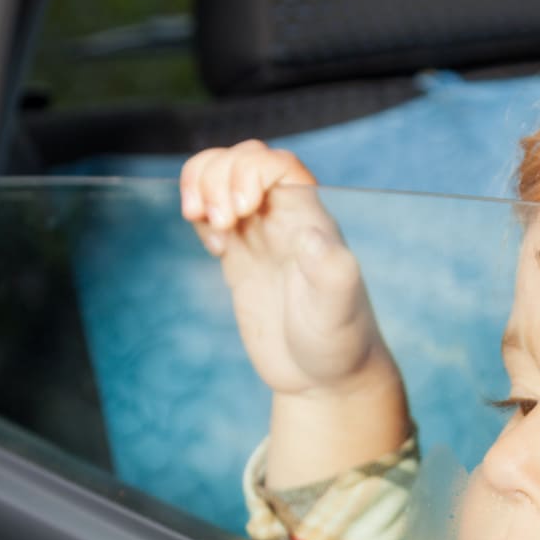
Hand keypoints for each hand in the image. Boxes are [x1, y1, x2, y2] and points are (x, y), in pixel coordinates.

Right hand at [180, 140, 394, 399]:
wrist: (325, 379)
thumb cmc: (340, 344)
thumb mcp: (338, 312)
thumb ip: (330, 273)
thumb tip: (311, 236)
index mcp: (311, 219)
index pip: (276, 163)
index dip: (249, 171)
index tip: (240, 210)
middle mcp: (285, 220)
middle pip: (243, 160)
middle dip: (219, 178)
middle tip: (221, 224)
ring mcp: (261, 236)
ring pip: (223, 178)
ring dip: (201, 186)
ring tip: (204, 223)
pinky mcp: (240, 257)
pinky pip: (213, 212)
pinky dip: (200, 214)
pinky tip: (213, 247)